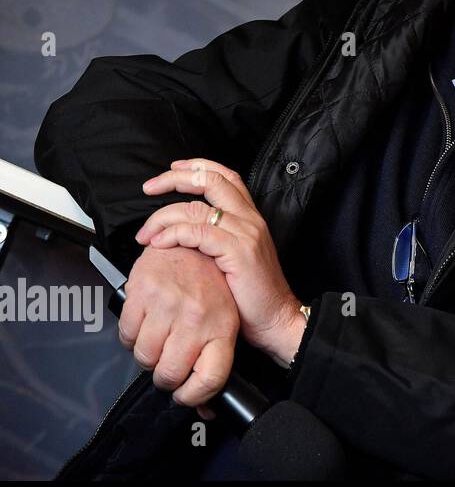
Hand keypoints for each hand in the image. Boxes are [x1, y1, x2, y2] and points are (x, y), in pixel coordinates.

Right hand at [119, 242, 238, 418]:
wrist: (196, 243)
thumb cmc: (211, 285)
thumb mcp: (225, 320)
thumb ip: (213, 362)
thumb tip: (205, 408)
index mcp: (222, 327)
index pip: (211, 378)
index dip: (194, 396)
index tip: (185, 396)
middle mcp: (197, 318)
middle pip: (169, 375)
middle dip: (164, 377)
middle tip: (166, 363)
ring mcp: (169, 305)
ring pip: (143, 357)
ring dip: (146, 354)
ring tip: (158, 336)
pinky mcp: (143, 293)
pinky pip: (126, 335)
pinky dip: (131, 335)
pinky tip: (146, 320)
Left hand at [135, 158, 305, 366]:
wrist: (276, 319)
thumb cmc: (251, 295)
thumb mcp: (234, 258)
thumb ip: (214, 238)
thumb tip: (179, 230)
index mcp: (250, 217)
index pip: (226, 176)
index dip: (197, 166)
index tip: (172, 169)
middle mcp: (250, 219)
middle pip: (210, 180)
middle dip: (174, 178)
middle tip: (148, 188)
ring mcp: (245, 233)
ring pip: (197, 207)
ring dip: (163, 217)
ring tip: (146, 234)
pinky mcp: (238, 251)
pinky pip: (197, 232)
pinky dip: (172, 234)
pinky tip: (159, 244)